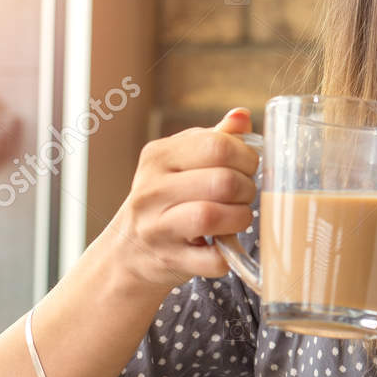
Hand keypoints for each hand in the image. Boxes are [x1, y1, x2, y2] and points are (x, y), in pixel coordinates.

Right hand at [100, 108, 260, 292]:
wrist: (129, 251)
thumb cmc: (167, 199)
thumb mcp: (182, 162)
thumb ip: (214, 139)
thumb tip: (242, 116)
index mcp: (159, 156)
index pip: (219, 146)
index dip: (247, 158)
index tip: (246, 169)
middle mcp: (152, 189)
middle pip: (223, 182)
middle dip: (247, 190)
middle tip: (243, 196)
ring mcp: (157, 227)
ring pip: (213, 216)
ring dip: (240, 219)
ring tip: (236, 218)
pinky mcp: (170, 260)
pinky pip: (214, 259)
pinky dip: (228, 255)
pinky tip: (223, 246)